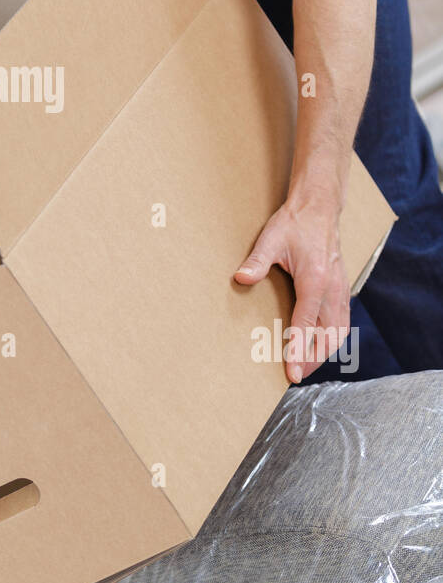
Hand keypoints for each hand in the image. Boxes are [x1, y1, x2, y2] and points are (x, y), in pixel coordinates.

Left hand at [233, 193, 350, 384]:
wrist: (320, 207)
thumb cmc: (295, 223)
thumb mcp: (271, 239)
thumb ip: (257, 261)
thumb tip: (241, 278)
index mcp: (315, 280)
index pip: (306, 325)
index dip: (298, 351)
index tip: (292, 373)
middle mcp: (332, 289)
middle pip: (328, 336)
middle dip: (313, 359)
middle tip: (295, 375)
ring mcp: (340, 290)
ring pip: (338, 331)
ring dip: (324, 351)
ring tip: (305, 365)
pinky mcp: (341, 289)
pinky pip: (341, 321)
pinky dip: (331, 338)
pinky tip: (318, 344)